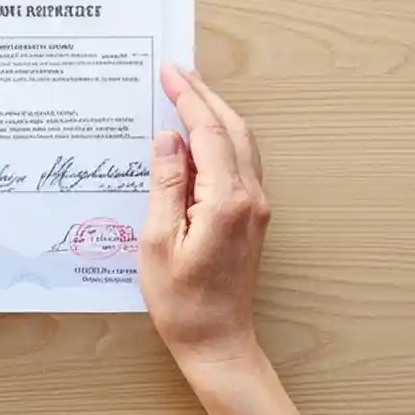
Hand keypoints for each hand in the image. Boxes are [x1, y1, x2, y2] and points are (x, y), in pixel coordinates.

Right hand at [140, 64, 268, 366]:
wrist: (218, 342)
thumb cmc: (182, 302)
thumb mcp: (157, 241)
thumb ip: (165, 184)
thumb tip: (167, 139)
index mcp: (226, 201)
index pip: (208, 133)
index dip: (187, 99)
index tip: (169, 72)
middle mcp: (250, 198)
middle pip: (232, 129)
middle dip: (204, 96)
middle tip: (177, 72)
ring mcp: (257, 207)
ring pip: (242, 143)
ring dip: (215, 114)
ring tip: (186, 93)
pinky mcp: (253, 216)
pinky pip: (241, 162)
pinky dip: (221, 138)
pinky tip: (199, 136)